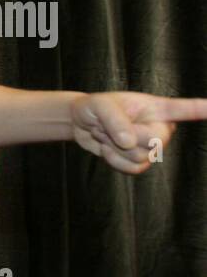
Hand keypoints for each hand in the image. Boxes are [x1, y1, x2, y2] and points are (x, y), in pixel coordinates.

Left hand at [71, 92, 206, 173]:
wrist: (81, 123)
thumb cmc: (94, 108)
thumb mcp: (100, 106)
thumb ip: (115, 121)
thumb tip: (129, 142)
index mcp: (157, 107)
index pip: (184, 110)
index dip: (201, 110)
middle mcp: (161, 127)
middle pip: (155, 142)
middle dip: (126, 138)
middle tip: (108, 126)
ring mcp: (153, 146)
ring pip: (141, 158)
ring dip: (115, 149)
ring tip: (108, 135)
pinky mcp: (141, 161)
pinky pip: (133, 170)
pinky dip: (114, 161)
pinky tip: (108, 148)